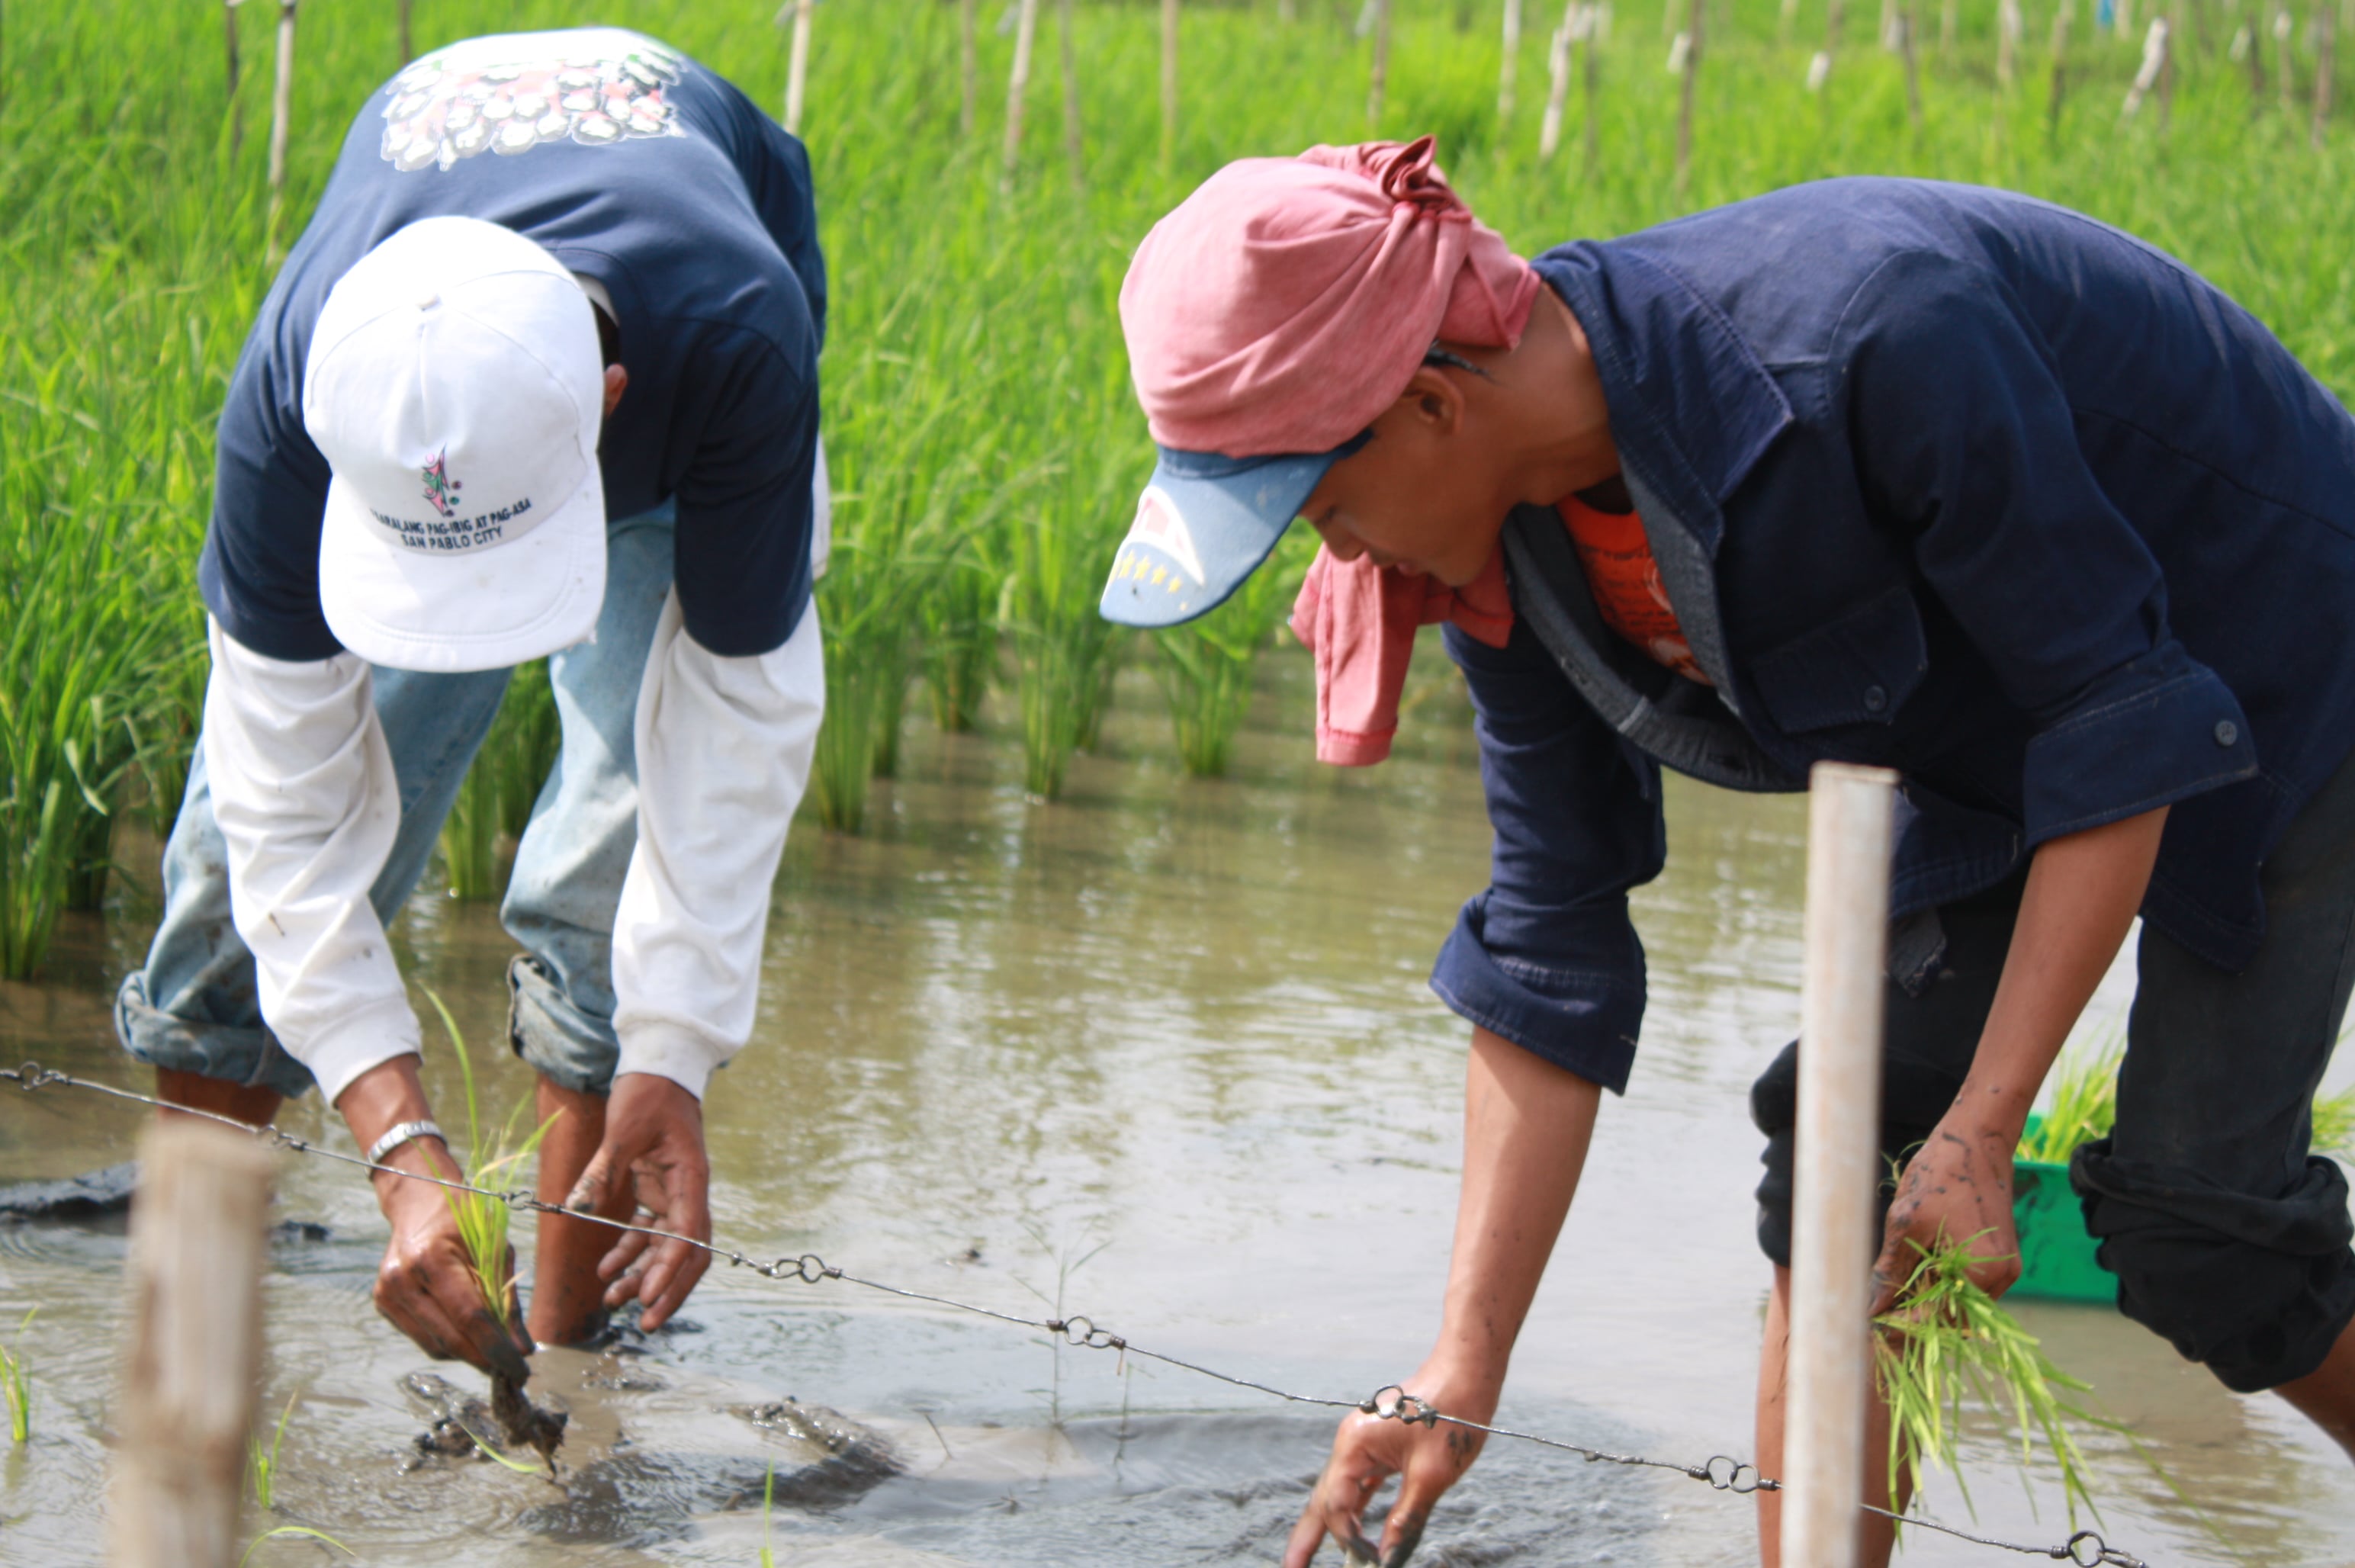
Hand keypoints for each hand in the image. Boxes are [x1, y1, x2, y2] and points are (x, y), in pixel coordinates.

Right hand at [371, 1139, 533, 1380]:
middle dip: (486, 1358)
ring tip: (495, 1348)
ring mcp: (387, 1293)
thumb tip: (522, 1348)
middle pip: (450, 1338)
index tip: (522, 1368)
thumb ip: (507, 1298)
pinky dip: (450, 1341)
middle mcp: (402, 1279)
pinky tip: (468, 1332)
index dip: (497, 1348)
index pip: (469, 1317)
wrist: (420, 1201)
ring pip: (435, 1346)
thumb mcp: (496, 1247)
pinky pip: (423, 1337)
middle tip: (515, 1368)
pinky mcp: (383, 1303)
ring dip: (468, 1353)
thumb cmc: (465, 1219)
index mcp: (432, 1258)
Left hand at [564, 1072, 710, 1329]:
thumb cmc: (648, 1092)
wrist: (660, 1065)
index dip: (668, 1270)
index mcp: (690, 1178)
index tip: (646, 1298)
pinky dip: (630, 1253)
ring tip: (613, 1300)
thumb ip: (602, 1171)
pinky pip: (648, 1233)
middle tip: (644, 1323)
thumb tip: (577, 1210)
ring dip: (643, 1276)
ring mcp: (675, 1194)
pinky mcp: (658, 1191)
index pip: (687, 1235)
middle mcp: (688, 1192)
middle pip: (688, 1253)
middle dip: (667, 1290)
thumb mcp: (623, 1128)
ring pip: (666, 1249)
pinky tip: (606, 1270)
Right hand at [1282, 1370, 1491, 1567]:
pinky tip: (1355, 1529)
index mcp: (1354, 1446)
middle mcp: (1351, 1443)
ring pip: (1341, 1492)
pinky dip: (1356, 1507)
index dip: (1350, 1540)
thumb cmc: (1452, 1416)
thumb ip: (1405, 1520)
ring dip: (1331, 1525)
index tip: (1372, 1562)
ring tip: (1307, 1557)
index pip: (1337, 1505)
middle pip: (1323, 1498)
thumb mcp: (1431, 1477)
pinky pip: (1361, 1483)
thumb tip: (1388, 1559)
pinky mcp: (1381, 1446)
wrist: (1467, 1372)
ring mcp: (1364, 1444)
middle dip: (1307, 1537)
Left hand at [1870, 1109, 2020, 1316]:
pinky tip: (1915, 1269)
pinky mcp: (2000, 1254)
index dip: (1903, 1324)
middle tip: (1877, 1309)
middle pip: (1952, 1315)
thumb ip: (1891, 1270)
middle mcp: (2001, 1278)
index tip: (1872, 1325)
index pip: (1938, 1319)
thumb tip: (1872, 1308)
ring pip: (1960, 1299)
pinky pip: (1968, 1281)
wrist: (1976, 1138)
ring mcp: (2004, 1267)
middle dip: (1916, 1314)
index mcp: (1982, 1275)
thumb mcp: (1906, 1223)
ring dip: (1928, 1297)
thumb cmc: (1941, 1174)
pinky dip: (1942, 1280)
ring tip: (1891, 1289)